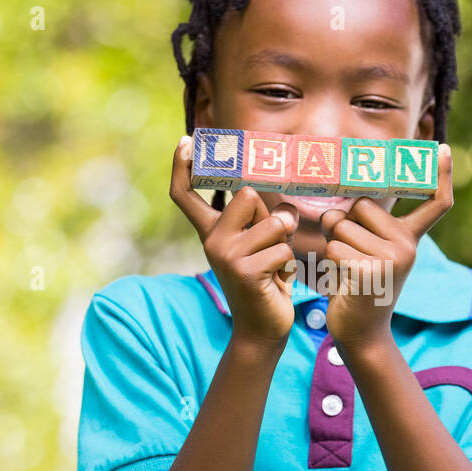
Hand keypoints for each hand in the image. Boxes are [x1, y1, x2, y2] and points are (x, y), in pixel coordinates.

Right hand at [169, 135, 298, 348]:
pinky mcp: (244, 271)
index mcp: (212, 231)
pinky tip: (276, 283)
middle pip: (247, 194)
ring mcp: (225, 255)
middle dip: (270, 215)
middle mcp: (211, 240)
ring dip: (285, 244)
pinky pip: (283, 249)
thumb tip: (286, 210)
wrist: (263, 329)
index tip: (186, 141)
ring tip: (275, 266)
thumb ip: (271, 219)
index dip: (182, 167)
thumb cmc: (268, 280)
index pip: (187, 194)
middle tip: (270, 245)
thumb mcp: (268, 243)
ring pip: (274, 223)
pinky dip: (289, 265)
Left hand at [319, 143, 453, 353]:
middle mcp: (408, 246)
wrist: (360, 333)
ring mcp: (394, 259)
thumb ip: (359, 225)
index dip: (441, 176)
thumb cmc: (356, 286)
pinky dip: (329, 264)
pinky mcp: (373, 272)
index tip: (443, 150)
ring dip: (333, 246)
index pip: (435, 203)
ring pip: (341, 227)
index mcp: (410, 238)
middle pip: (360, 205)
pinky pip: (334, 249)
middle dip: (343, 224)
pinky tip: (344, 282)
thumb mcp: (366, 251)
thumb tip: (337, 207)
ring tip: (347, 270)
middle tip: (352, 254)